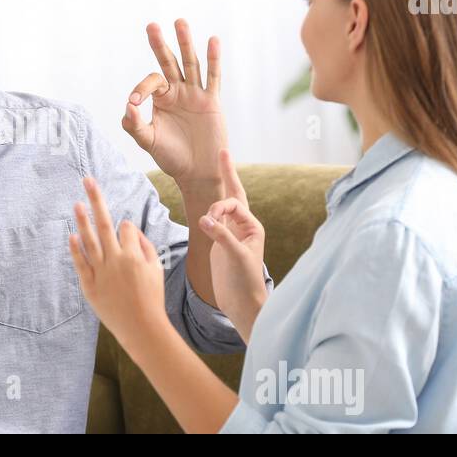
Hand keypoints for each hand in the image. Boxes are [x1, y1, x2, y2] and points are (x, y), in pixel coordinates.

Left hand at [67, 177, 168, 350]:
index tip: (127, 237)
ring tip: (76, 203)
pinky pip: (80, 263)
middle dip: (96, 199)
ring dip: (82, 220)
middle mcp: (116, 260)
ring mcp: (101, 272)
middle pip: (104, 223)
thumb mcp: (156, 270)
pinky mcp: (89, 285)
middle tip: (88, 179)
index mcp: (134, 255)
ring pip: (89, 240)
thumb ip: (145, 247)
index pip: (126, 228)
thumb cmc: (151, 298)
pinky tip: (71, 235)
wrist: (141, 328)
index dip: (126, 229)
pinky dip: (75, 249)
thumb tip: (131, 228)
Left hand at [122, 20, 227, 188]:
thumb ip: (135, 125)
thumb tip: (128, 105)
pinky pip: (213, 77)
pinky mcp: (212, 101)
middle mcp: (178, 92)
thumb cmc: (172, 157)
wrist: (197, 172)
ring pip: (191, 64)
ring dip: (185, 43)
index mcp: (161, 98)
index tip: (135, 104)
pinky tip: (213, 40)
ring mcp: (196, 94)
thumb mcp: (148, 141)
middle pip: (169, 62)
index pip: (151, 82)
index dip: (141, 89)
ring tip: (179, 22)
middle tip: (151, 25)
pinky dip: (214, 59)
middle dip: (160, 44)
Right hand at [196, 149, 267, 337]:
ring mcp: (230, 235)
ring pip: (222, 207)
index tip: (209, 218)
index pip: (235, 204)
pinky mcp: (219, 244)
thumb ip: (221, 236)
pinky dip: (208, 211)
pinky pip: (213, 221)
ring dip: (216, 195)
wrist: (241, 304)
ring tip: (214, 181)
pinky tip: (204, 205)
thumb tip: (204, 218)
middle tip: (223, 153)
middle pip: (234, 195)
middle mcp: (242, 227)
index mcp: (252, 227)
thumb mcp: (235, 257)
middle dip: (228, 174)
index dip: (221, 205)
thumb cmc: (244, 282)